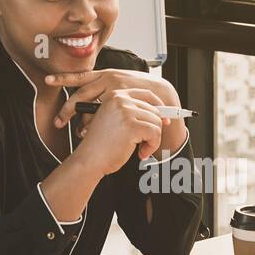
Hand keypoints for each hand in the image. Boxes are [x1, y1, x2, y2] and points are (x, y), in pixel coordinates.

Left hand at [48, 67, 179, 126]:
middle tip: (58, 122)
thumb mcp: (121, 86)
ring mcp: (116, 89)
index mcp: (104, 75)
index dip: (63, 77)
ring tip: (78, 133)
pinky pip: (105, 116)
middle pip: (81, 94)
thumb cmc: (140, 92)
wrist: (162, 93)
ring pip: (91, 108)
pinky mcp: (125, 99)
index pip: (80, 76)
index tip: (48, 80)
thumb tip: (86, 109)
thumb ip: (105, 93)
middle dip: (67, 110)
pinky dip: (100, 126)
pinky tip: (94, 134)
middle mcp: (108, 79)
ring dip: (83, 123)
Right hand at [50, 68, 187, 158]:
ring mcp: (125, 111)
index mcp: (115, 96)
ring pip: (156, 123)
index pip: (147, 94)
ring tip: (139, 149)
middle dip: (153, 130)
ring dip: (152, 141)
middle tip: (142, 144)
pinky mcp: (131, 125)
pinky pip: (155, 133)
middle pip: (154, 110)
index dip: (159, 107)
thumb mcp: (116, 122)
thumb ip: (134, 114)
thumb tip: (162, 115)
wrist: (89, 159)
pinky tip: (140, 153)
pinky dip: (152, 146)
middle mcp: (120, 100)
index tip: (164, 120)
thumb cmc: (101, 145)